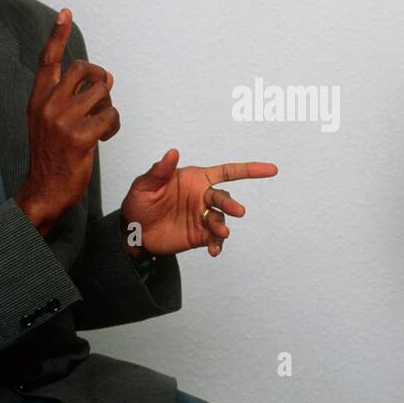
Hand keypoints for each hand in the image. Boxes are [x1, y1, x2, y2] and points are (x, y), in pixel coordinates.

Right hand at [15, 8, 120, 235]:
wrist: (44, 189)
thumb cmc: (52, 155)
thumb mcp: (49, 121)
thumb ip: (69, 98)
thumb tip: (103, 77)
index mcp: (38, 98)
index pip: (48, 60)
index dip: (57, 35)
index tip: (66, 12)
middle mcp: (47, 104)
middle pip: (85, 70)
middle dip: (100, 79)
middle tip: (102, 97)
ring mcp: (63, 120)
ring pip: (102, 93)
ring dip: (109, 107)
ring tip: (101, 124)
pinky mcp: (80, 136)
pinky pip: (111, 116)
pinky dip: (113, 126)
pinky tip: (104, 138)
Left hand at [120, 149, 277, 257]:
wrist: (133, 233)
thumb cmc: (139, 202)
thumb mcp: (144, 185)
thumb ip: (160, 171)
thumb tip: (173, 152)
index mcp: (195, 179)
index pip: (227, 172)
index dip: (249, 170)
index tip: (271, 169)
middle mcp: (203, 197)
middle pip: (225, 199)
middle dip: (232, 204)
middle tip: (238, 212)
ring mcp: (202, 217)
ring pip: (220, 220)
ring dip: (222, 226)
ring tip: (219, 234)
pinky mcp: (199, 236)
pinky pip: (214, 239)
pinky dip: (217, 244)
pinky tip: (213, 250)